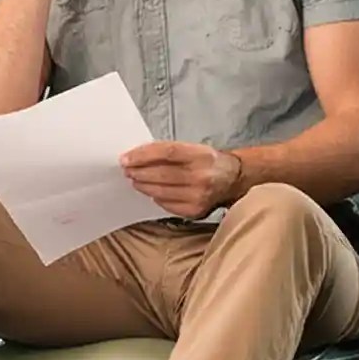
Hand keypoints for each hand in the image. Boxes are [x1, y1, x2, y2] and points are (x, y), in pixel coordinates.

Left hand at [120, 142, 243, 219]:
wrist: (233, 180)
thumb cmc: (207, 161)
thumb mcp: (193, 148)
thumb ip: (169, 151)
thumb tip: (138, 157)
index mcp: (200, 155)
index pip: (166, 153)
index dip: (143, 155)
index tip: (126, 158)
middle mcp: (201, 176)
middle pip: (162, 174)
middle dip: (139, 172)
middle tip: (127, 170)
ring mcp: (199, 196)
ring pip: (162, 192)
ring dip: (144, 186)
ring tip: (135, 181)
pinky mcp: (196, 211)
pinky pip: (168, 205)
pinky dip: (157, 198)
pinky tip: (152, 192)